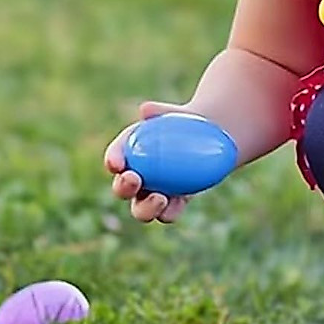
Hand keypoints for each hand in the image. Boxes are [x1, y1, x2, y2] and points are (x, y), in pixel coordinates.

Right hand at [103, 100, 192, 223]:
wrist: (211, 136)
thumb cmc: (185, 121)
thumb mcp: (173, 113)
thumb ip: (159, 111)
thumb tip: (146, 110)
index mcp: (129, 153)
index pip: (115, 158)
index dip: (112, 160)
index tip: (117, 163)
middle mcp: (136, 178)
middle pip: (123, 188)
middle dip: (123, 187)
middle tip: (134, 179)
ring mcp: (154, 193)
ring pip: (142, 208)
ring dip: (146, 207)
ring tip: (159, 198)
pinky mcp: (174, 203)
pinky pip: (168, 213)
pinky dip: (170, 211)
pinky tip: (178, 202)